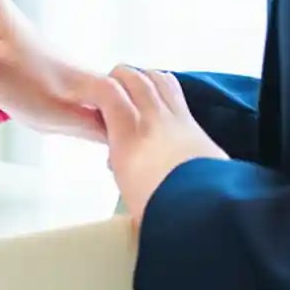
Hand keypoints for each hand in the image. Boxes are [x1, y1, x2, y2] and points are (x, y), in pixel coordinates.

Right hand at [84, 66, 228, 224]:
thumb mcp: (125, 185)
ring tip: (133, 92)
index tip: (82, 94)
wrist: (207, 212)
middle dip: (115, 78)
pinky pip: (177, 94)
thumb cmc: (160, 206)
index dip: (90, 85)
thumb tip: (115, 158)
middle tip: (105, 93)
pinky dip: (163, 89)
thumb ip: (118, 161)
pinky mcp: (197, 125)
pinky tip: (159, 102)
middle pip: (133, 77)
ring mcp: (179, 118)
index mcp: (130, 135)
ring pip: (158, 78)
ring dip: (141, 78)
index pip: (106, 90)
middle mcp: (154, 118)